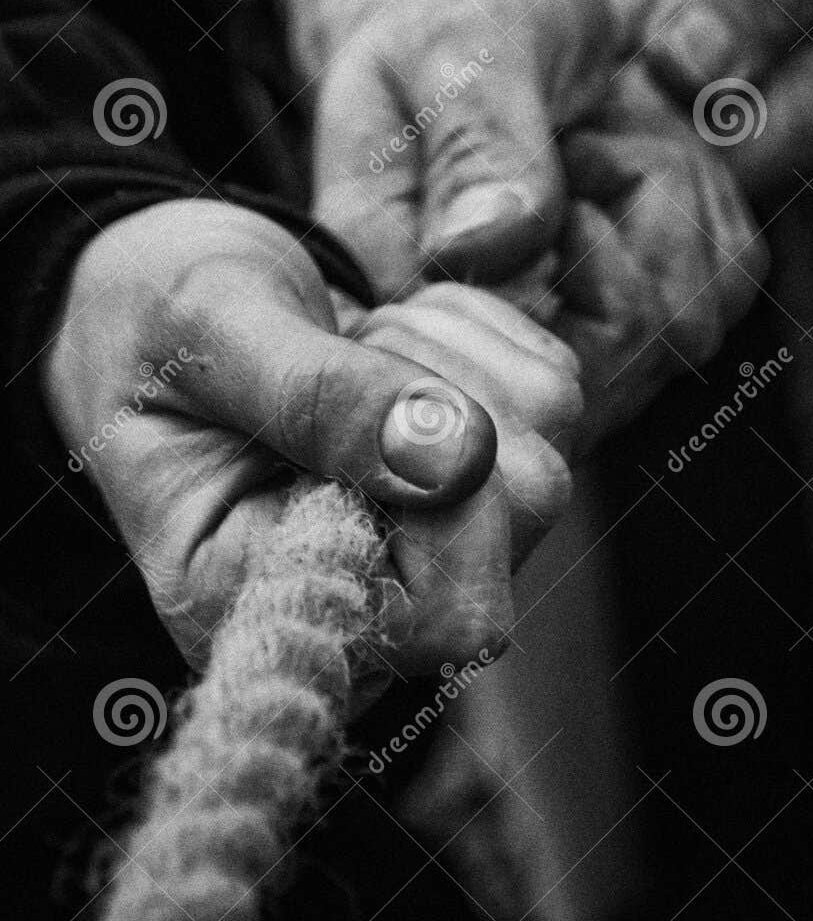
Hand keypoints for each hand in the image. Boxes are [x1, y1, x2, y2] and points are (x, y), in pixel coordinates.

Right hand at [41, 201, 580, 675]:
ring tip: (354, 346)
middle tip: (345, 351)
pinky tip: (390, 338)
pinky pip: (555, 394)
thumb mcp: (202, 331)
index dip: (449, 504)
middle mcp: (362, 603)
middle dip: (450, 400)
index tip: (372, 389)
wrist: (159, 299)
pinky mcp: (477, 480)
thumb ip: (317, 396)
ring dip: (461, 362)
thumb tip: (456, 457)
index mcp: (261, 607)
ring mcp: (430, 549)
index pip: (446, 620)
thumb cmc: (149, 321)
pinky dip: (483, 336)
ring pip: (548, 458)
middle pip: (522, 520)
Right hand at [271, 0, 766, 435]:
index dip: (575, 283)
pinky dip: (704, 201)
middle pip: (614, 362)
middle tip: (585, 131)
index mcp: (390, 290)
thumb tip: (483, 250)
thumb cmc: (452, 5)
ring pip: (684, 323)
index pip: (498, 375)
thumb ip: (475, 145)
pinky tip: (641, 146)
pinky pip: (722, 288)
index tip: (575, 169)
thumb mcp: (460, 44)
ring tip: (602, 127)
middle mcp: (473, 341)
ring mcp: (563, 336)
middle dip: (634, 222)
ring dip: (670, 198)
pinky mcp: (637, 312)